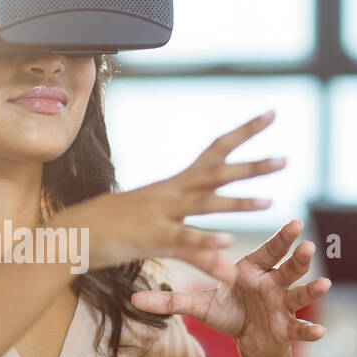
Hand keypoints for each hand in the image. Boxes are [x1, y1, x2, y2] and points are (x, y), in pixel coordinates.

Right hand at [50, 111, 283, 284]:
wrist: (72, 233)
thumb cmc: (112, 228)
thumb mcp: (155, 225)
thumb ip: (190, 234)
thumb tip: (216, 241)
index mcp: (173, 185)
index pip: (214, 151)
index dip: (243, 133)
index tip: (271, 114)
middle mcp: (170, 193)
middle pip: (216, 173)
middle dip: (251, 167)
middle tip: (285, 159)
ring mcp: (160, 214)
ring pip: (204, 204)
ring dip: (238, 202)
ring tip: (270, 202)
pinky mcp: (150, 238)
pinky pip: (182, 239)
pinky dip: (205, 242)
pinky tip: (227, 242)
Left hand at [130, 219, 330, 356]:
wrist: (246, 340)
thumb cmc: (227, 312)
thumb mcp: (199, 306)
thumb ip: (170, 302)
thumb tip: (134, 299)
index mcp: (252, 269)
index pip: (267, 249)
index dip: (281, 238)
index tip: (294, 223)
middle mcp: (272, 282)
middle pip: (288, 266)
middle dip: (298, 256)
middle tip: (306, 245)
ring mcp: (283, 304)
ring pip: (300, 293)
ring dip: (312, 289)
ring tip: (324, 284)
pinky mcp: (287, 327)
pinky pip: (300, 328)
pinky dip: (309, 331)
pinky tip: (320, 332)